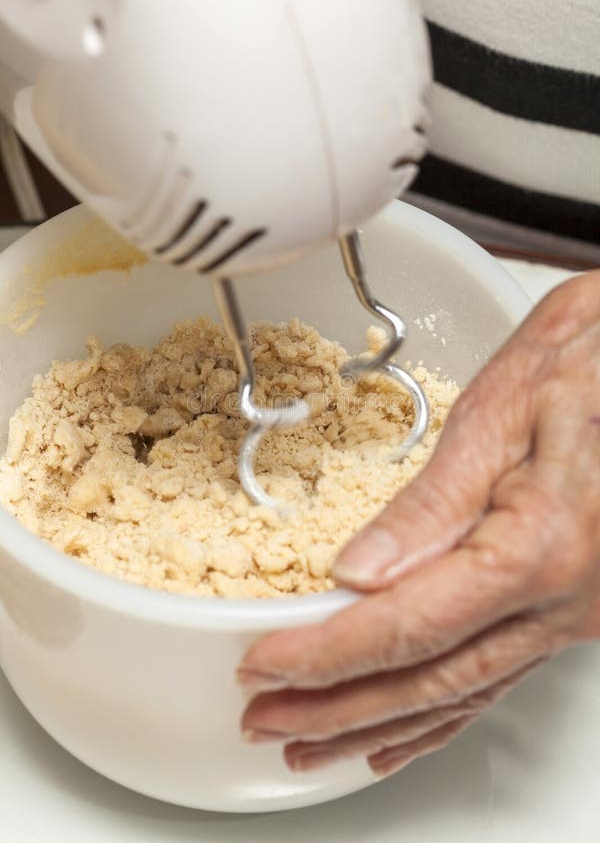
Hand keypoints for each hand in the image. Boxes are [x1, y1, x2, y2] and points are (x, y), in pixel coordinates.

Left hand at [238, 271, 599, 777]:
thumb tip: (360, 568)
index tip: (264, 665)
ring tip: (312, 743)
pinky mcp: (575, 608)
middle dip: (336, 707)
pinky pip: (498, 678)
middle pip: (429, 678)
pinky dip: (441, 715)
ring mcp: (576, 614)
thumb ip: (433, 499)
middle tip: (265, 720)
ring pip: (461, 691)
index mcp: (540, 547)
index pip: (408, 625)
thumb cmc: (593, 360)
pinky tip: (403, 733)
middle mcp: (565, 600)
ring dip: (378, 723)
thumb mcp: (506, 408)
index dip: (326, 654)